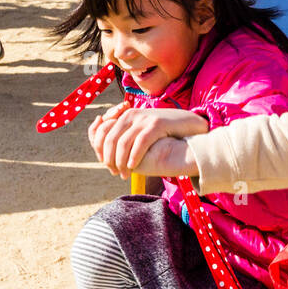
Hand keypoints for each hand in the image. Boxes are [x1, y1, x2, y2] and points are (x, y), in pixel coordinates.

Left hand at [89, 105, 208, 176]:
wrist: (188, 122)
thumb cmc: (164, 130)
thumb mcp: (141, 130)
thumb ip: (127, 136)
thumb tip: (109, 155)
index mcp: (124, 116)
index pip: (101, 132)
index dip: (100, 151)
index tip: (108, 166)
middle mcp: (131, 114)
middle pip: (110, 139)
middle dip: (109, 159)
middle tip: (115, 172)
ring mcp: (144, 118)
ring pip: (123, 143)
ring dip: (120, 161)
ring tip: (124, 173)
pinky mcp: (156, 124)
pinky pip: (140, 143)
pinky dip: (134, 157)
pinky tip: (133, 167)